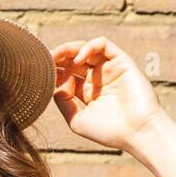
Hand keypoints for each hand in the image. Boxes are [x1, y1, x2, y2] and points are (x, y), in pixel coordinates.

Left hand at [50, 37, 164, 152]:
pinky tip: (78, 58)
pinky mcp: (122, 62)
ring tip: (55, 55)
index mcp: (86, 92)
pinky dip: (89, 46)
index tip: (38, 75)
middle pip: (72, 60)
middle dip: (56, 58)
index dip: (52, 72)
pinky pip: (104, 44)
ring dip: (68, 49)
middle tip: (42, 60)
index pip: (65, 74)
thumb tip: (55, 84)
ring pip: (86, 49)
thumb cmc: (109, 131)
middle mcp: (97, 78)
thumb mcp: (77, 120)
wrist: (137, 132)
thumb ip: (63, 102)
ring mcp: (109, 69)